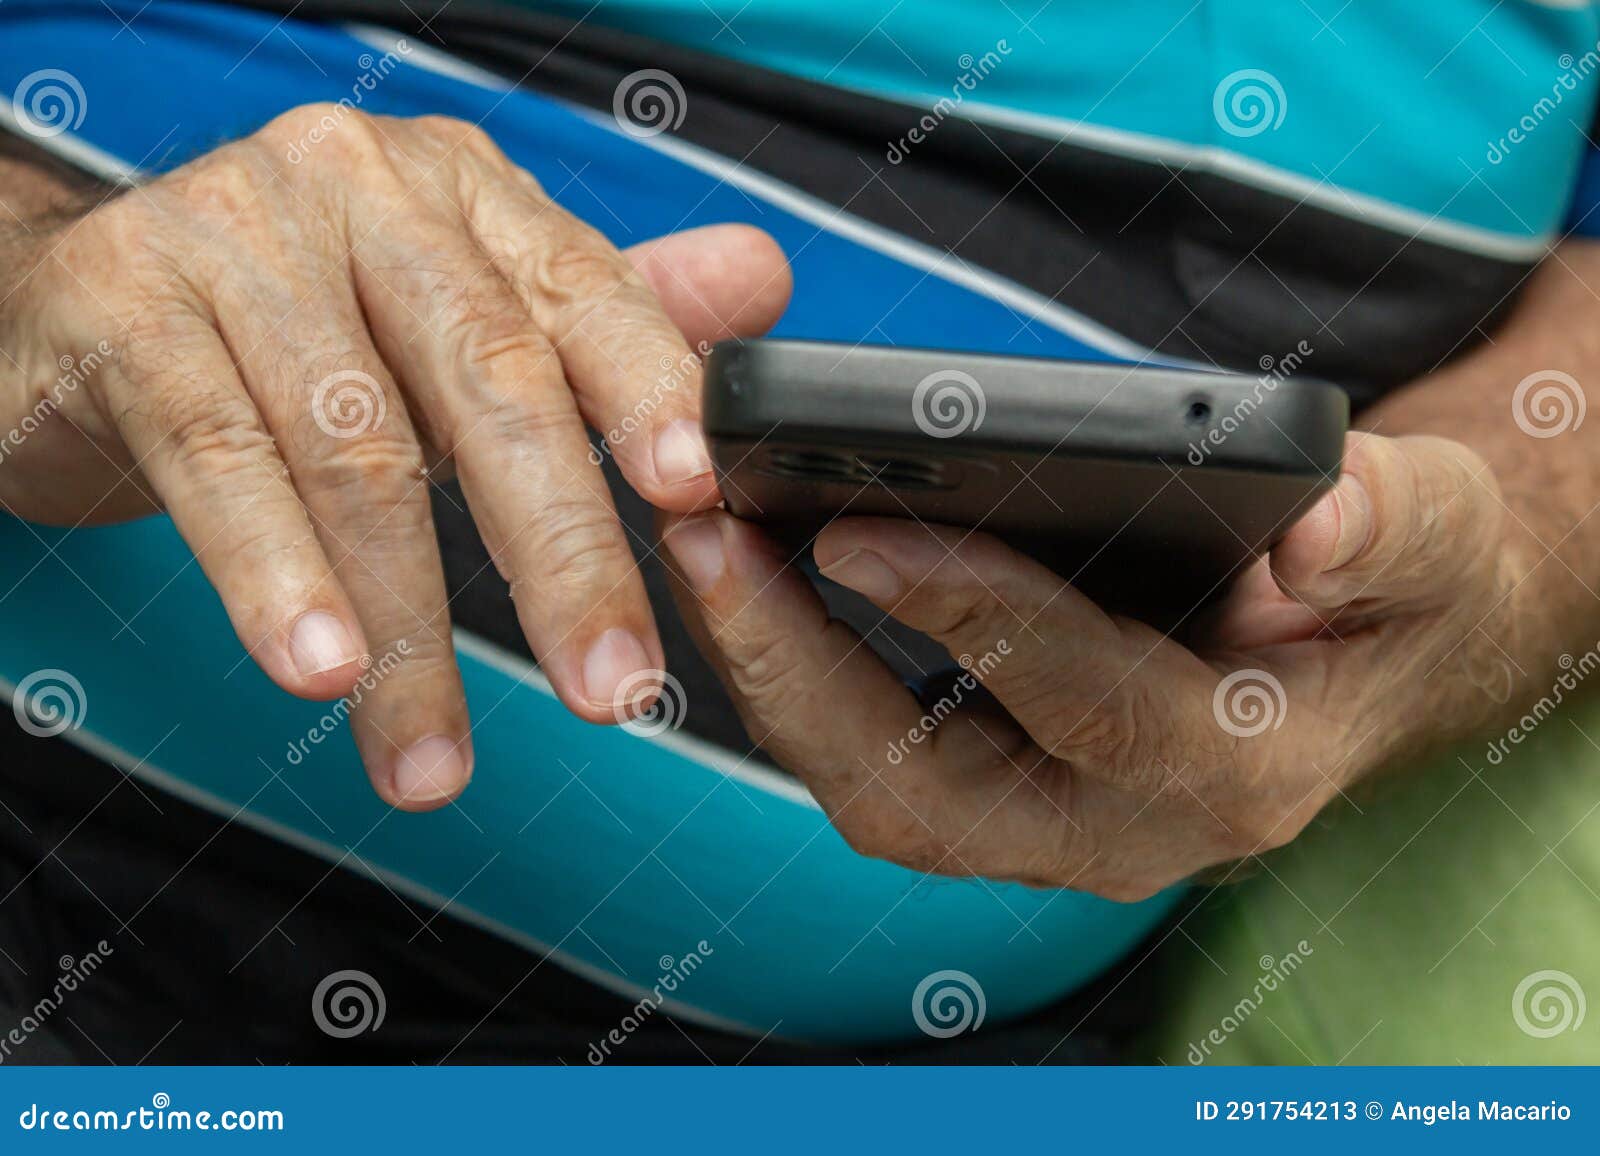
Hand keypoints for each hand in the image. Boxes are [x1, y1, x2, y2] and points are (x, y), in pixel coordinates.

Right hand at [0, 104, 788, 808]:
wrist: (80, 308)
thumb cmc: (299, 327)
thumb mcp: (458, 322)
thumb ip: (605, 315)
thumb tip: (762, 283)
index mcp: (462, 195)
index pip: (583, 291)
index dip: (647, 392)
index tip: (697, 500)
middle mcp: (358, 187)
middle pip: (488, 378)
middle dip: (562, 552)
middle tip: (616, 689)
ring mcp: (234, 233)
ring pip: (355, 445)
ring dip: (410, 623)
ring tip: (437, 756)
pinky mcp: (124, 305)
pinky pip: (218, 458)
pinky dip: (274, 576)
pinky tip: (322, 671)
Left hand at [660, 432, 1520, 898]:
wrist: (1371, 654)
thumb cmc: (1395, 588)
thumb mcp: (1435, 539)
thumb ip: (1394, 530)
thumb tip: (1317, 528)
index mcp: (1237, 768)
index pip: (1086, 703)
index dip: (973, 618)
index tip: (853, 529)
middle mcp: (1123, 830)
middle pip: (922, 794)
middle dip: (801, 673)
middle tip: (707, 538)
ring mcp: (1047, 826)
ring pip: (871, 789)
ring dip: (772, 674)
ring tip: (699, 540)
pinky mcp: (997, 792)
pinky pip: (869, 756)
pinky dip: (796, 671)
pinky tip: (747, 572)